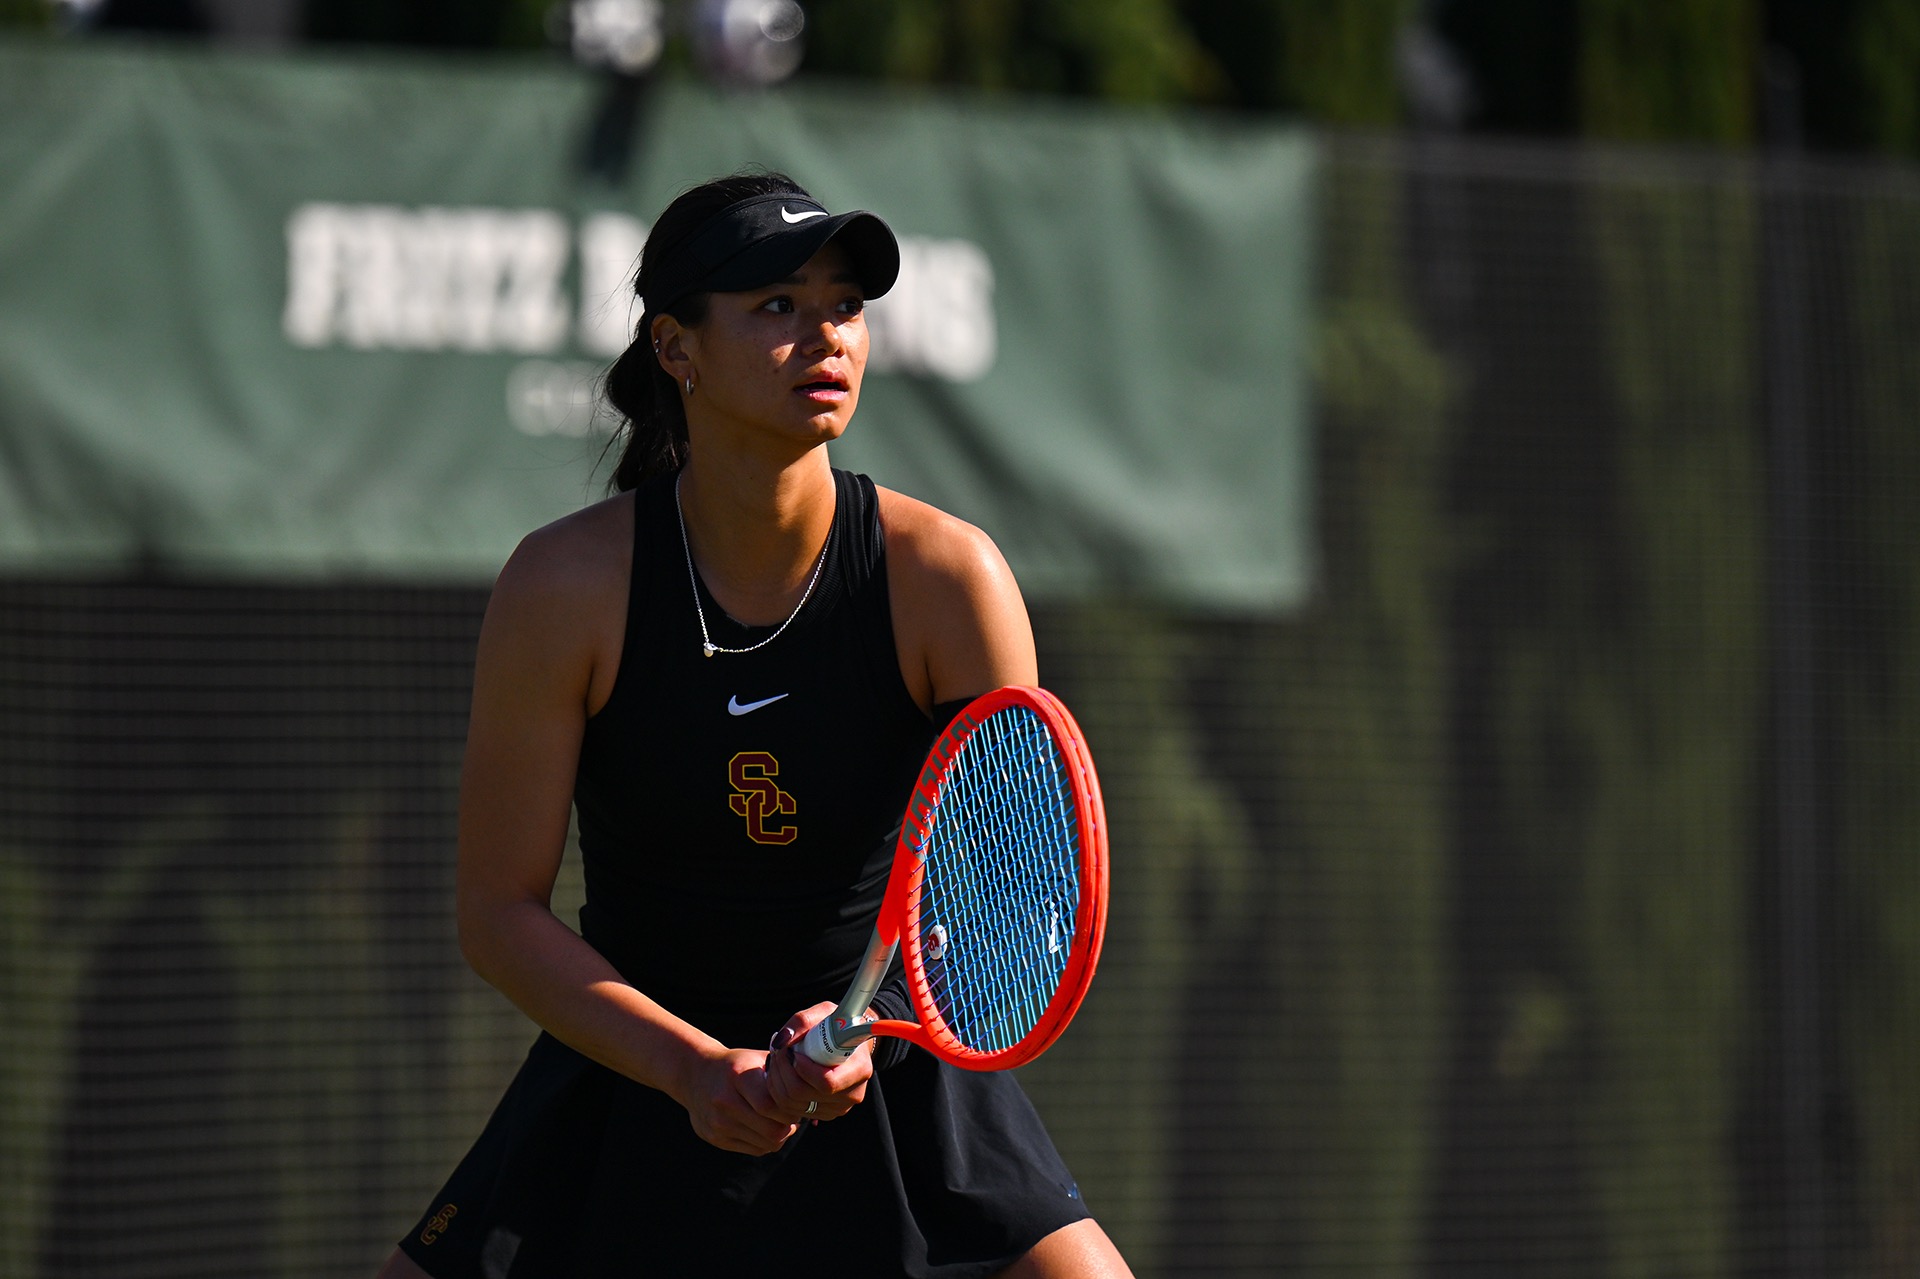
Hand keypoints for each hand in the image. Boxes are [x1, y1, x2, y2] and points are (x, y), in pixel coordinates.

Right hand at [675, 1046, 798, 1155]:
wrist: (695, 1074)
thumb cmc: (737, 1066)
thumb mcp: (757, 1059)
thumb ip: (784, 1072)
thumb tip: (814, 1090)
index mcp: (738, 1076)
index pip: (772, 1105)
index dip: (791, 1109)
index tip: (798, 1104)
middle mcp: (724, 1101)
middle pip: (772, 1130)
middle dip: (789, 1127)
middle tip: (793, 1117)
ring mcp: (717, 1123)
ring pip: (765, 1144)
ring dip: (779, 1136)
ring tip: (780, 1121)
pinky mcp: (714, 1138)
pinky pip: (753, 1150)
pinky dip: (765, 1142)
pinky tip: (763, 1126)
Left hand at [763, 1001, 874, 1124]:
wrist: (847, 1042)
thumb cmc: (837, 1025)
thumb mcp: (824, 1013)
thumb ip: (802, 1021)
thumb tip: (781, 1041)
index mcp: (859, 1070)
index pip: (826, 1082)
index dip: (803, 1069)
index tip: (793, 1051)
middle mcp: (852, 1094)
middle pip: (803, 1095)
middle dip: (782, 1070)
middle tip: (778, 1049)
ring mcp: (837, 1108)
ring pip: (792, 1105)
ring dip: (776, 1080)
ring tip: (777, 1058)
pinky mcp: (823, 1114)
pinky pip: (790, 1110)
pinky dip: (778, 1091)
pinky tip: (781, 1072)